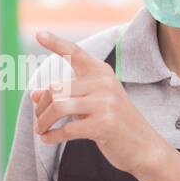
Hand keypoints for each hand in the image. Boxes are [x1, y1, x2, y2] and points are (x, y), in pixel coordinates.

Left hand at [31, 30, 170, 176]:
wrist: (145, 147)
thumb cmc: (114, 123)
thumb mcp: (91, 104)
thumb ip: (65, 96)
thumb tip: (34, 94)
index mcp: (102, 73)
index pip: (75, 53)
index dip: (55, 43)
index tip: (38, 33)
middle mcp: (104, 83)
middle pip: (56, 89)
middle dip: (41, 107)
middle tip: (38, 121)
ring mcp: (106, 103)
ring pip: (59, 107)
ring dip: (43, 121)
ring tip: (40, 130)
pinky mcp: (104, 124)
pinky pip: (67, 128)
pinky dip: (52, 136)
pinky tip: (47, 139)